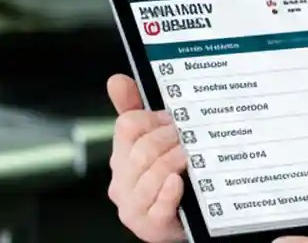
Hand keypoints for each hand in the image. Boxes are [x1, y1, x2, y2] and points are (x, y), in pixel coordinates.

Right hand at [107, 74, 186, 242]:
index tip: (172, 119)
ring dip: (174, 161)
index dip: (153, 119)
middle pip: (140, 150)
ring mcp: (134, 207)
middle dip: (168, 139)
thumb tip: (116, 80)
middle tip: (189, 137)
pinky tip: (180, 182)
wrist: (187, 217)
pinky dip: (169, 192)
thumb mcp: (155, 141)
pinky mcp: (150, 227)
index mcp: (121, 157)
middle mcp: (122, 182)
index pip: (127, 127)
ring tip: (191, 156)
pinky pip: (157, 208)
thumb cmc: (170, 176)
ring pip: (149, 175)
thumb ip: (135, 110)